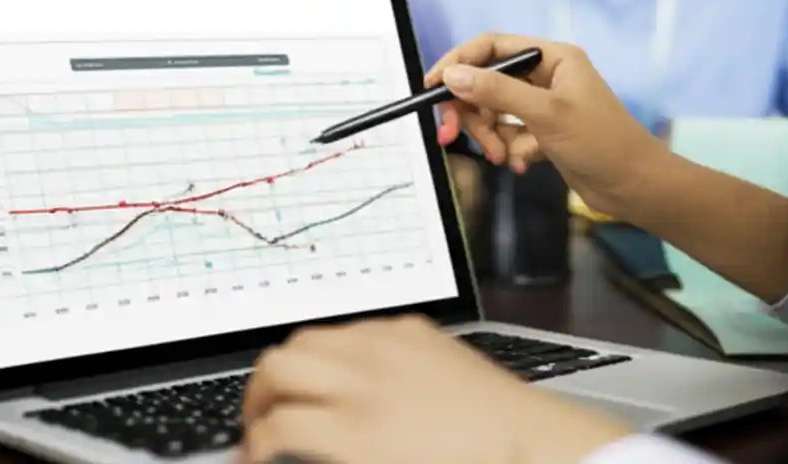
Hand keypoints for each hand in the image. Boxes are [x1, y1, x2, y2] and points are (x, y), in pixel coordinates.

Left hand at [242, 316, 632, 463]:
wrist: (532, 451)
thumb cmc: (496, 428)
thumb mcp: (447, 373)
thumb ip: (406, 364)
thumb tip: (370, 379)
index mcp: (398, 336)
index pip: (325, 336)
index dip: (299, 367)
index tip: (290, 390)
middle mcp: (372, 353)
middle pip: (292, 348)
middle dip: (266, 382)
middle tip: (260, 412)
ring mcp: (360, 392)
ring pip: (278, 375)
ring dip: (258, 405)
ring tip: (254, 437)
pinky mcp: (352, 437)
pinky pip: (283, 429)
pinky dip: (263, 443)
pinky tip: (262, 458)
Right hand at [426, 33, 667, 219]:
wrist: (635, 187)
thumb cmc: (601, 142)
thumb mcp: (545, 113)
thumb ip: (497, 92)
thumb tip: (453, 76)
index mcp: (552, 57)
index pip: (491, 47)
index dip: (458, 63)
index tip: (432, 86)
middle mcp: (546, 76)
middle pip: (486, 83)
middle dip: (471, 111)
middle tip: (452, 134)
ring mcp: (544, 106)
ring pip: (494, 113)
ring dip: (491, 136)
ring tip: (502, 157)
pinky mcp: (543, 133)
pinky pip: (508, 135)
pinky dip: (508, 150)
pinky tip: (522, 164)